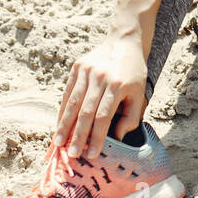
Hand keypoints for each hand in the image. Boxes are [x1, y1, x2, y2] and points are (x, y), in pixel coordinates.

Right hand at [54, 36, 146, 158]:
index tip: (92, 154)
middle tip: (72, 154)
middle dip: (78, 135)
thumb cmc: (133, 73)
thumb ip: (130, 117)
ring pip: (72, 102)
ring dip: (64, 125)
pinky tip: (59, 125)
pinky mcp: (76, 67)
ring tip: (59, 143)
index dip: (97, 136)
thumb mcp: (139, 94)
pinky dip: (62, 110)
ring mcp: (86, 71)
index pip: (104, 116)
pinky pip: (67, 92)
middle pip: (86, 111)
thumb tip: (116, 138)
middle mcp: (100, 78)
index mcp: (117, 85)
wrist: (124, 42)